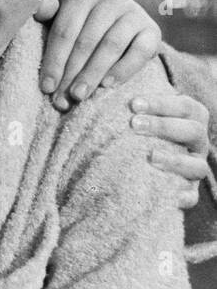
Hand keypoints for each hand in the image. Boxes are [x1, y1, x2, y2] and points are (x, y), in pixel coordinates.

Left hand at [34, 0, 159, 110]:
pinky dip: (123, 70)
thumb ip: (46, 12)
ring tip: (79, 95)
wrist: (117, 23)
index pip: (64, 31)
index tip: (46, 87)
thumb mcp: (59, 14)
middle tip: (62, 98)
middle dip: (71, 73)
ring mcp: (134, 12)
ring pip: (111, 46)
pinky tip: (107, 86)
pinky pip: (140, 51)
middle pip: (86, 41)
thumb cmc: (78, 22)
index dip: (53, 61)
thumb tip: (38, 11)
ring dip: (93, 74)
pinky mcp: (153, 29)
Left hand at [130, 93, 210, 208]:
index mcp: (188, 119)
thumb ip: (120, 104)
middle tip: (134, 124)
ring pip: (198, 165)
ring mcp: (194, 169)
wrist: (132, 165)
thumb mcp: (130, 115)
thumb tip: (90, 91)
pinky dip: (182, 196)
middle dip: (164, 126)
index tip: (133, 103)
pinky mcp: (187, 193)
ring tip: (150, 156)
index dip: (162, 104)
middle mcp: (196, 143)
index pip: (186, 106)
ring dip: (175, 160)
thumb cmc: (129, 131)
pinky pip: (191, 197)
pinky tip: (167, 195)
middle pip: (193, 131)